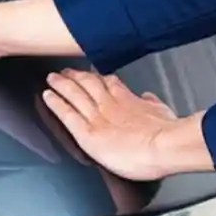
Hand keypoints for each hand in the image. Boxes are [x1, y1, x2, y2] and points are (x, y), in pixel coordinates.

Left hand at [42, 69, 213, 180]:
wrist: (164, 145)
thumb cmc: (168, 134)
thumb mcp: (164, 112)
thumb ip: (153, 104)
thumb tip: (149, 98)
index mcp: (129, 100)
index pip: (109, 84)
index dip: (98, 77)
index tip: (91, 72)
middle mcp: (110, 105)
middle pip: (88, 83)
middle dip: (76, 76)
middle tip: (65, 70)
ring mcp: (97, 117)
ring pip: (74, 94)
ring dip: (61, 84)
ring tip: (51, 78)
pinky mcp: (87, 133)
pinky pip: (66, 114)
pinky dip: (56, 103)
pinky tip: (47, 96)